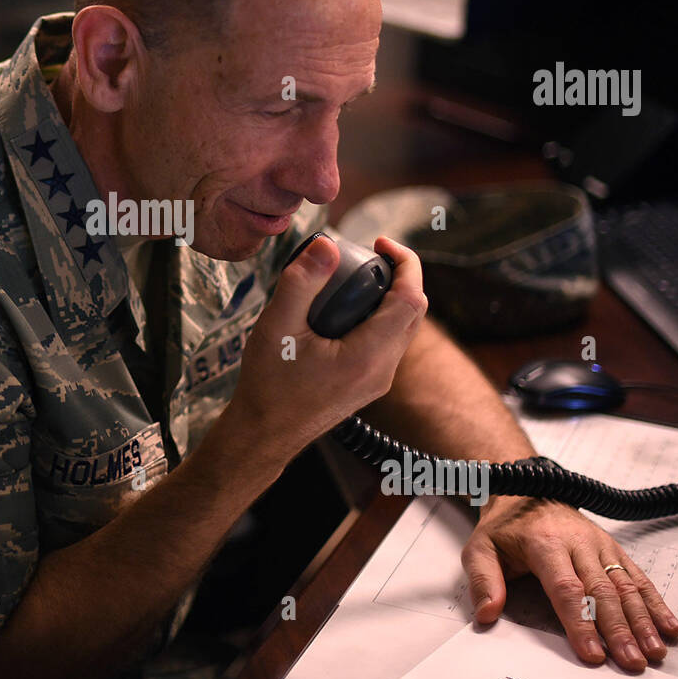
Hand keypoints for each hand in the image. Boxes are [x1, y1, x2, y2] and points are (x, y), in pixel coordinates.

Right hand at [230, 234, 427, 469]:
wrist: (264, 434)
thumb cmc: (268, 386)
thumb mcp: (276, 327)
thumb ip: (301, 282)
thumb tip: (328, 245)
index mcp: (368, 356)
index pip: (411, 299)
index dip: (405, 262)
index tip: (379, 243)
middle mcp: (383, 370)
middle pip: (413, 312)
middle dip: (398, 276)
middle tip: (367, 255)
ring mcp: (378, 381)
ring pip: (402, 328)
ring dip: (388, 297)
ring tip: (353, 279)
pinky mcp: (368, 385)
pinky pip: (387, 342)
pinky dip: (376, 318)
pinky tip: (343, 311)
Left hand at [461, 496, 677, 671]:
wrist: (527, 492)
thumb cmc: (505, 528)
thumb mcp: (480, 548)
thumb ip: (484, 581)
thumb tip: (487, 614)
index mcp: (545, 543)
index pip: (566, 588)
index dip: (581, 622)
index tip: (591, 653)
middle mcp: (578, 543)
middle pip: (602, 591)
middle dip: (619, 630)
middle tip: (632, 662)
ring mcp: (600, 546)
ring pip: (625, 586)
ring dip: (643, 621)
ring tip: (655, 651)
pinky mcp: (614, 549)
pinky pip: (638, 577)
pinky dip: (656, 603)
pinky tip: (670, 626)